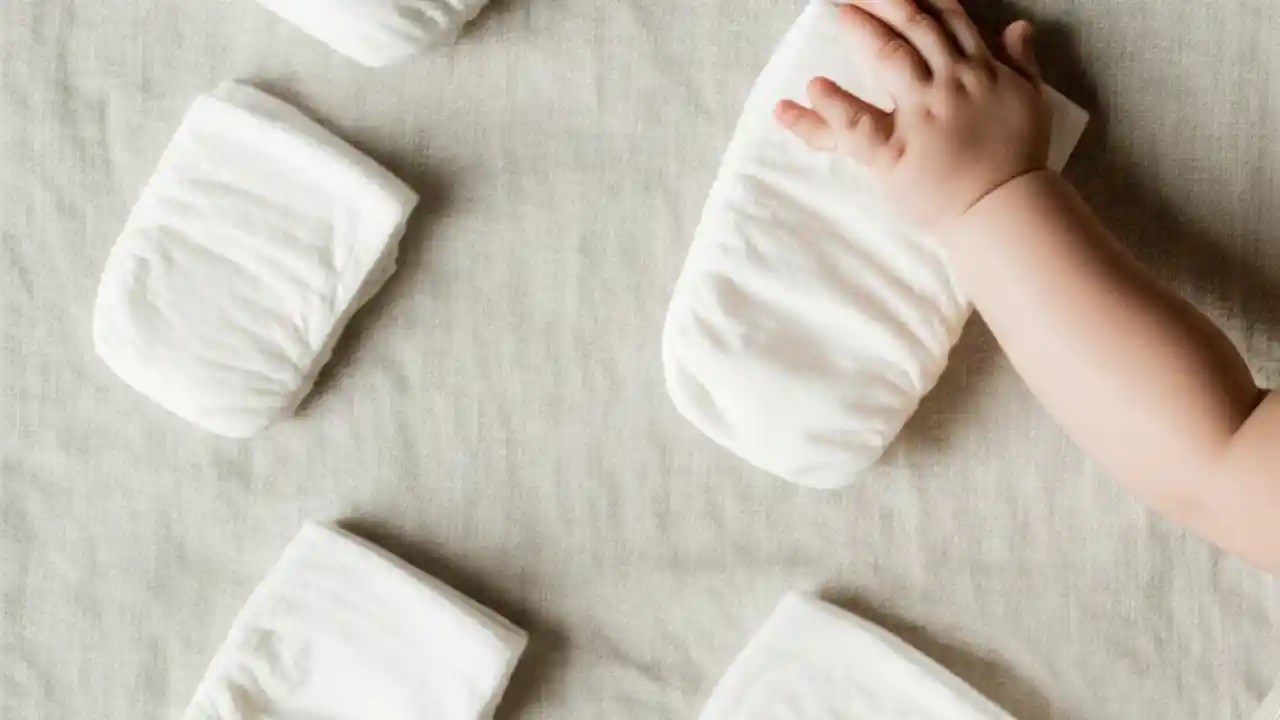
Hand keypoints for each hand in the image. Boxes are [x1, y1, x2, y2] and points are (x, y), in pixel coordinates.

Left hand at [775, 0, 1051, 228]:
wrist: (1006, 208)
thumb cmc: (1019, 158)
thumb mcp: (1032, 101)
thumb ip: (1022, 62)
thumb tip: (1018, 26)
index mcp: (979, 72)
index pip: (948, 20)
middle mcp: (949, 85)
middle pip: (914, 29)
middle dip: (887, 3)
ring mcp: (921, 116)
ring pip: (890, 59)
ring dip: (863, 32)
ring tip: (840, 14)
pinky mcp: (894, 152)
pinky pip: (858, 124)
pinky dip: (833, 104)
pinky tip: (814, 87)